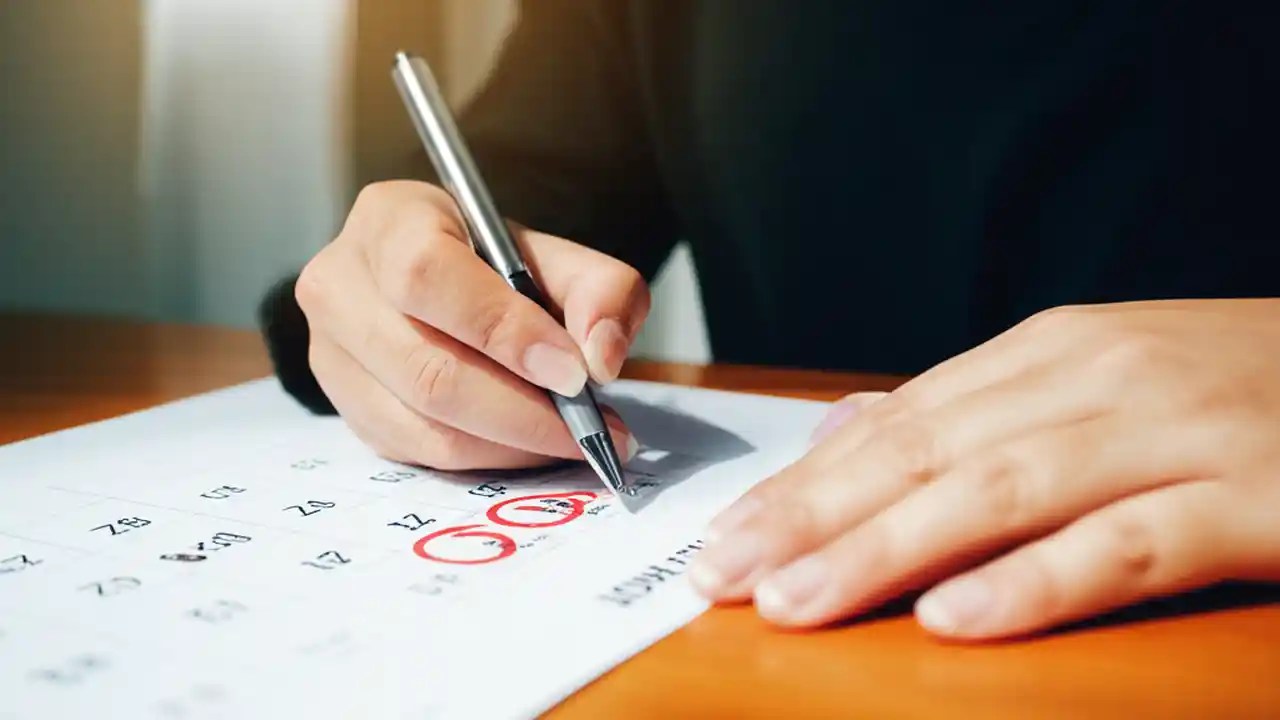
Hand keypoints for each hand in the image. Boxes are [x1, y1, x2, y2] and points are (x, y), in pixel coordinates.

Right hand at [295, 181, 643, 469]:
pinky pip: (420, 453)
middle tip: (591, 428)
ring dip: (513, 445)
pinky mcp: (346, 410)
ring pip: (426, 426)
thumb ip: (600, 291)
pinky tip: (531, 445)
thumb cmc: (495, 265)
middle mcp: (339, 285)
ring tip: (573, 439)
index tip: (574, 373)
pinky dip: (489, 458)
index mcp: (389, 221)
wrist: (440, 285)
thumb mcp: (556, 256)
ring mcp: (331, 354)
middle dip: (524, 412)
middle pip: (428, 370)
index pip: (429, 276)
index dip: (504, 331)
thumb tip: (601, 358)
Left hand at [691, 299, 1279, 638]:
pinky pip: (1130, 545)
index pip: (900, 424)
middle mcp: (1099, 380)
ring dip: (887, 550)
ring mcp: (1176, 434)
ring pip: (1003, 492)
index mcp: (1052, 353)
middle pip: (928, 455)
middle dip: (814, 518)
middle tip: (725, 575)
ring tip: (799, 603)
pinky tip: (959, 619)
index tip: (724, 538)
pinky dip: (1039, 581)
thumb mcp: (1097, 380)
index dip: (803, 485)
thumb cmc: (1236, 388)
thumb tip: (850, 425)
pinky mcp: (1257, 498)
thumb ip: (977, 407)